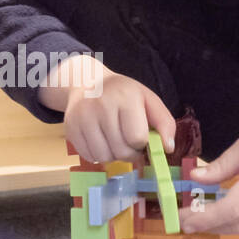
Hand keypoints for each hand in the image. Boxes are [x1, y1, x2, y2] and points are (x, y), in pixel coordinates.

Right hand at [39, 55, 175, 162]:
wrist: (86, 81)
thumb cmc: (123, 94)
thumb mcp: (148, 100)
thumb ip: (164, 122)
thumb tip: (167, 148)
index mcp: (125, 97)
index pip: (137, 138)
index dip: (141, 143)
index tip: (140, 137)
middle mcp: (101, 105)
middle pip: (121, 151)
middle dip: (129, 153)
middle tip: (128, 142)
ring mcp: (82, 117)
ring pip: (103, 157)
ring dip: (113, 155)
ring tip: (114, 141)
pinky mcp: (70, 128)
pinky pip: (89, 156)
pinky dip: (98, 154)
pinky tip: (100, 140)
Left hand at [180, 100, 238, 233]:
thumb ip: (222, 164)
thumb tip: (195, 177)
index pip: (231, 207)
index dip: (204, 217)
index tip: (182, 218)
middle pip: (235, 222)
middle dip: (205, 225)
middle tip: (181, 222)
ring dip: (218, 227)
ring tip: (196, 221)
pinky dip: (233, 224)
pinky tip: (218, 217)